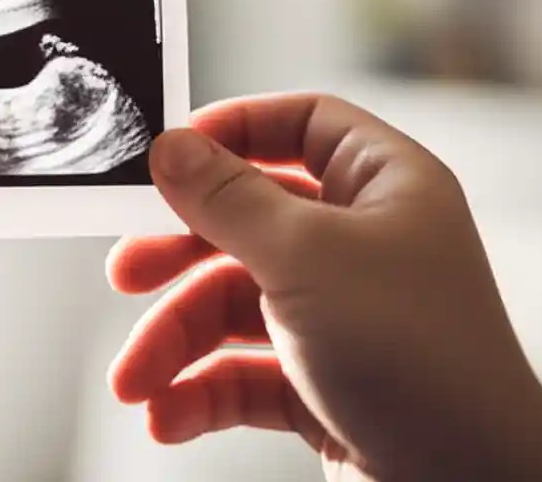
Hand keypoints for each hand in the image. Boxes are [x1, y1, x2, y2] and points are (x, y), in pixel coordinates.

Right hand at [107, 94, 541, 480]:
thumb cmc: (416, 356)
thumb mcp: (306, 257)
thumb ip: (228, 199)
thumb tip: (170, 147)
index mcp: (382, 187)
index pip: (302, 125)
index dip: (235, 129)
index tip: (168, 154)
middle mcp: (361, 245)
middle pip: (244, 222)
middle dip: (177, 256)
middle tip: (125, 273)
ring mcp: (339, 316)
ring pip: (231, 307)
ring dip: (173, 343)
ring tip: (134, 382)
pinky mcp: (319, 382)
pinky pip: (241, 372)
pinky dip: (198, 392)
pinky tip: (167, 415)